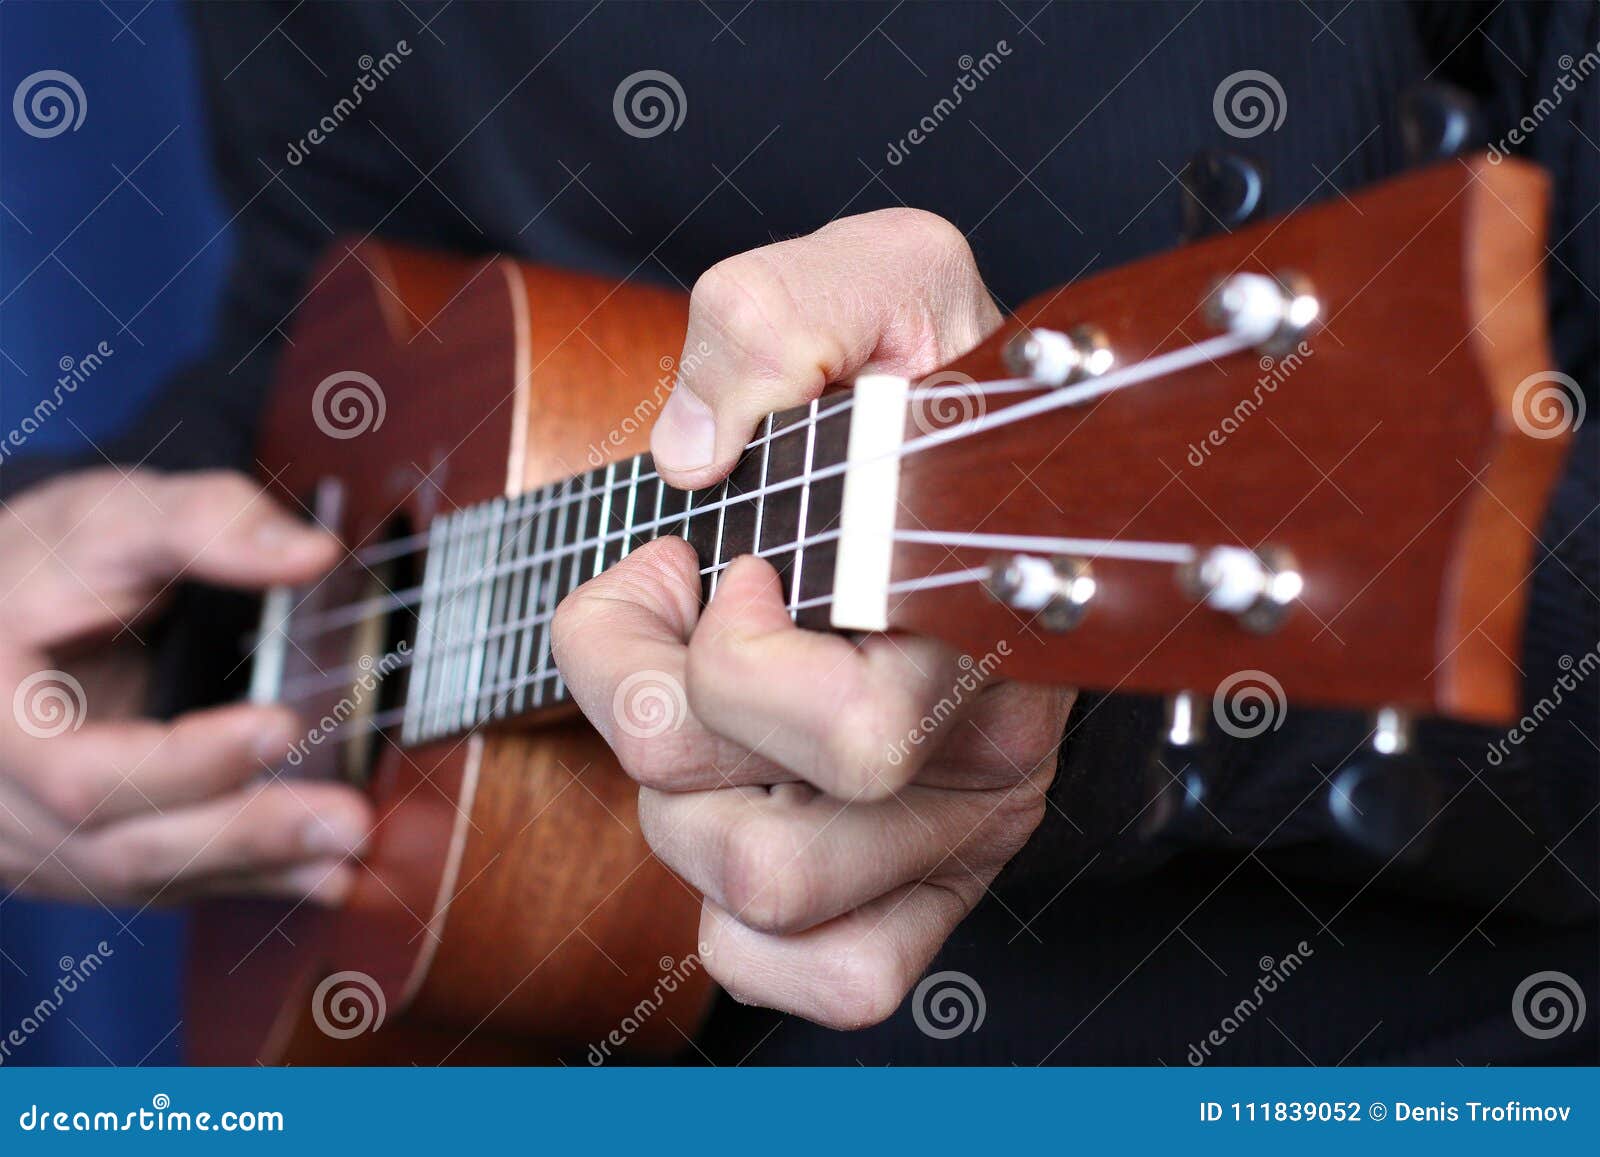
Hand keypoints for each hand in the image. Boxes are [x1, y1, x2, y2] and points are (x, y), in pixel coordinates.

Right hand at [0, 468, 371, 906]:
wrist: (5, 611)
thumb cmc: (47, 562)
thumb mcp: (106, 518)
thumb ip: (202, 524)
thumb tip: (310, 553)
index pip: (79, 772)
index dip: (185, 763)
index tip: (281, 726)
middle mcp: (2, 800)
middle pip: (121, 846)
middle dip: (243, 836)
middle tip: (347, 820)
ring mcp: (36, 840)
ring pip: (148, 878)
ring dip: (258, 869)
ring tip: (350, 853)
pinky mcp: (84, 853)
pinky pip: (167, 882)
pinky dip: (249, 878)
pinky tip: (326, 875)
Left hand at [555, 209, 1072, 1027]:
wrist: (971, 444)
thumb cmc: (924, 378)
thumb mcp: (871, 279)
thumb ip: (774, 318)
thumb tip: (693, 460)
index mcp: (983, 630)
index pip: (849, 738)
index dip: (738, 662)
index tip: (736, 566)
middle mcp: (984, 756)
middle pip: (761, 844)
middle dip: (655, 716)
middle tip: (680, 615)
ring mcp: (952, 838)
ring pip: (761, 904)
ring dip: (679, 795)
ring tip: (705, 690)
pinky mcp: (920, 893)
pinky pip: (816, 980)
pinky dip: (735, 913)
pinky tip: (740, 796)